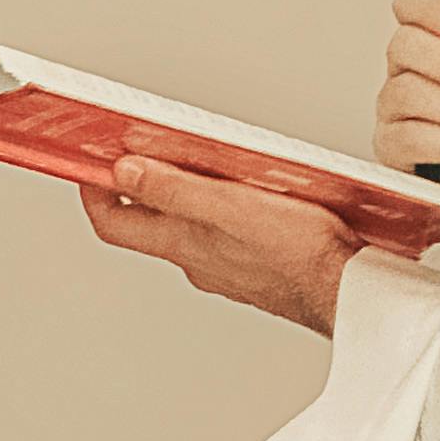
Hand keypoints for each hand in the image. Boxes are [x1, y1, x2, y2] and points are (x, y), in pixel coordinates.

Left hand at [79, 161, 352, 333]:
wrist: (351, 293)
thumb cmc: (302, 254)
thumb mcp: (229, 208)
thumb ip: (174, 190)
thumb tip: (123, 173)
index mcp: (182, 245)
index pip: (113, 222)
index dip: (92, 190)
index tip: (88, 161)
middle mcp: (197, 260)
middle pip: (148, 221)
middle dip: (140, 181)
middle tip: (140, 146)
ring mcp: (225, 266)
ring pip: (189, 225)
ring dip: (185, 192)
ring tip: (202, 159)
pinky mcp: (255, 266)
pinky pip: (223, 232)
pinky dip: (220, 208)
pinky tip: (247, 191)